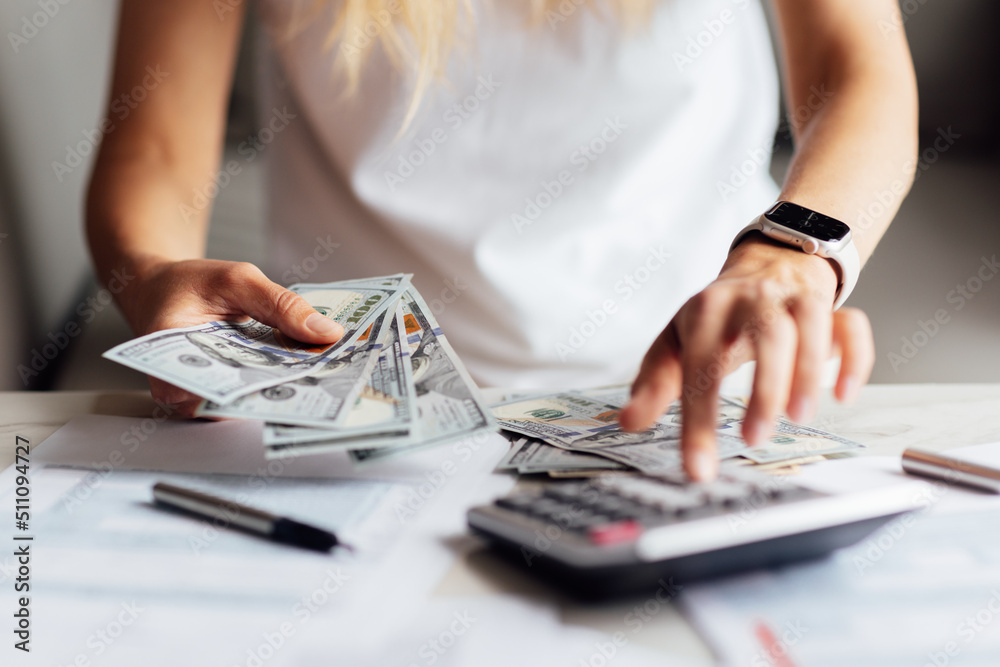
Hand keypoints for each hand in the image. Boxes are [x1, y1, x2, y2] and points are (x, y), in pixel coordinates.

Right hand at [116, 258, 343, 415]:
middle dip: (285, 392)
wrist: (163, 288)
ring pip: (252, 404)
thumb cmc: (188, 283)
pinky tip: (314, 368)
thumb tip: (327, 333)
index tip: (296, 386)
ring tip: (329, 376)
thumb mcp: (235, 280)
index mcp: (168, 359)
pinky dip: (283, 380)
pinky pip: (256, 392)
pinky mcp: (226, 391)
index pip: (212, 392)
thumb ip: (280, 304)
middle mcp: (183, 390)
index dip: (257, 394)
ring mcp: (203, 396)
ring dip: (288, 390)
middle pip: (239, 404)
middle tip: (329, 382)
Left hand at [618, 233, 873, 480]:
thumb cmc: (717, 314)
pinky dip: (854, 359)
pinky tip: (843, 394)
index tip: (699, 468)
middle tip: (755, 438)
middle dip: (763, 389)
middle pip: (766, 336)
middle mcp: (753, 300)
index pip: (700, 367)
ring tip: (798, 417)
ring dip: (808, 372)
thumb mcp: (676, 341)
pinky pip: (852, 325)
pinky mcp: (829, 306)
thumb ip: (655, 382)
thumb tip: (627, 422)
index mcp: (707, 311)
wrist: (765, 263)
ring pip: (811, 325)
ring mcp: (794, 299)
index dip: (697, 421)